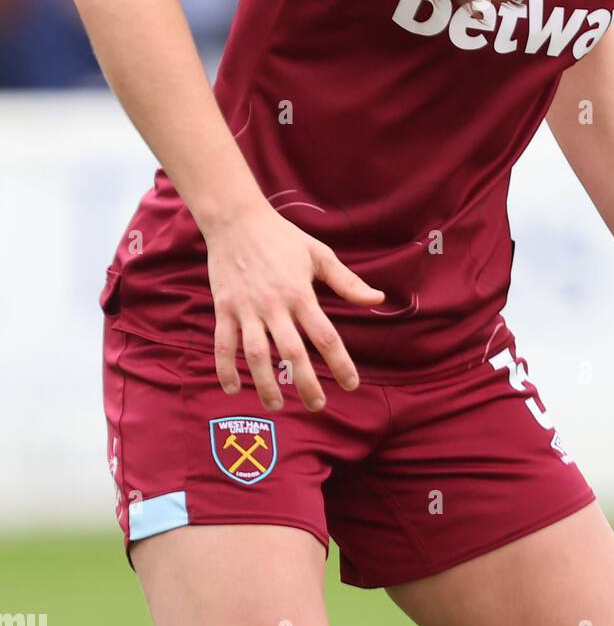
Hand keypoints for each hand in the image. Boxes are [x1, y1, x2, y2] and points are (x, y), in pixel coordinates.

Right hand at [205, 202, 384, 412]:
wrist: (237, 220)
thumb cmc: (283, 237)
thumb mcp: (319, 254)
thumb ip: (347, 282)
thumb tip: (378, 299)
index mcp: (301, 293)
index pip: (325, 336)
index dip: (340, 363)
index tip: (351, 384)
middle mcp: (274, 305)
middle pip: (292, 353)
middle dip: (306, 384)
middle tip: (317, 405)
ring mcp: (247, 308)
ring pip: (256, 355)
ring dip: (265, 383)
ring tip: (276, 405)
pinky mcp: (224, 308)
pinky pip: (223, 344)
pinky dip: (225, 368)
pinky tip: (233, 389)